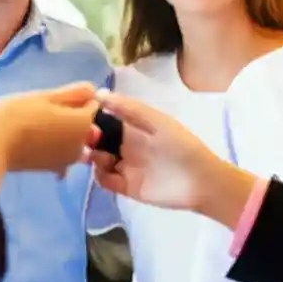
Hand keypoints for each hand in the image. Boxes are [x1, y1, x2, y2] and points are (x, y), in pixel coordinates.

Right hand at [0, 82, 100, 185]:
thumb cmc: (18, 114)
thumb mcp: (45, 96)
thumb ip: (73, 93)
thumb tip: (93, 89)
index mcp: (83, 123)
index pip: (92, 105)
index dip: (77, 99)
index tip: (56, 98)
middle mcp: (82, 144)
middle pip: (84, 125)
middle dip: (72, 117)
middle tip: (44, 111)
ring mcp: (68, 160)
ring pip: (74, 139)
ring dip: (63, 132)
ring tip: (38, 125)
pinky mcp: (54, 169)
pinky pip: (62, 153)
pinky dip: (55, 146)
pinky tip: (36, 141)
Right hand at [85, 90, 251, 222]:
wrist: (200, 181)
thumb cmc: (181, 146)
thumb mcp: (157, 122)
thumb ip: (129, 108)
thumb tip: (99, 94)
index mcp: (134, 127)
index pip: (106, 119)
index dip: (93, 117)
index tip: (82, 115)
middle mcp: (127, 145)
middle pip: (98, 140)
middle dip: (88, 138)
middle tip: (85, 138)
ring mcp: (126, 166)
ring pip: (98, 160)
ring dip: (92, 156)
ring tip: (96, 155)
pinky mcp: (127, 186)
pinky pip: (105, 180)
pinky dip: (100, 175)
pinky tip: (106, 169)